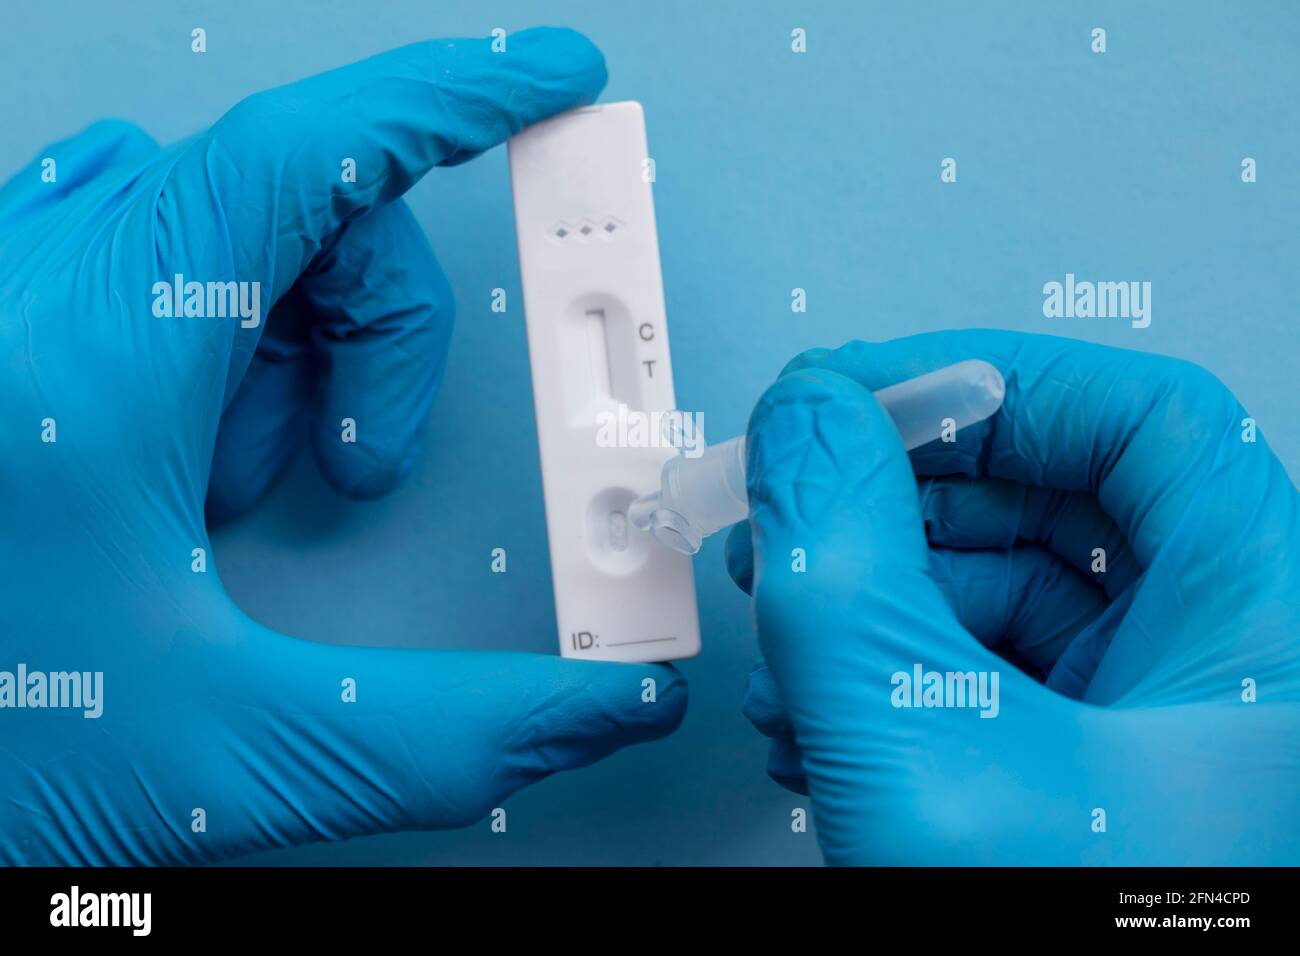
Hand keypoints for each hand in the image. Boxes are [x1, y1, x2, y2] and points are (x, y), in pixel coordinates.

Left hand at [0, 28, 683, 864]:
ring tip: (224, 482)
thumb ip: (449, 733)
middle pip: (279, 197)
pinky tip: (181, 432)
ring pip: (209, 217)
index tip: (543, 81)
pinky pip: (130, 235)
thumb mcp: (231, 755)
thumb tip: (603, 707)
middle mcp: (16, 300)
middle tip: (360, 456)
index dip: (446, 104)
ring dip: (277, 341)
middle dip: (371, 324)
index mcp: (79, 376)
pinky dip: (207, 320)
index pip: (298, 159)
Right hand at [726, 330, 1298, 863]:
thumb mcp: (922, 748)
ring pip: (1003, 594)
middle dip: (894, 499)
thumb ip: (847, 563)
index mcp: (1264, 645)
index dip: (991, 380)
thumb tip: (809, 423)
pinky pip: (982, 674)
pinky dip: (884, 672)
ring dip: (868, 598)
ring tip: (787, 632)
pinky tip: (813, 706)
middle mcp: (1220, 678)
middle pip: (1058, 502)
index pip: (1153, 422)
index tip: (861, 389)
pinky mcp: (1077, 778)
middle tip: (797, 499)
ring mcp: (1148, 736)